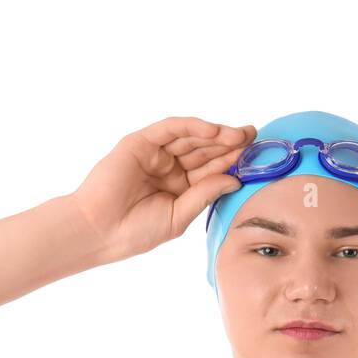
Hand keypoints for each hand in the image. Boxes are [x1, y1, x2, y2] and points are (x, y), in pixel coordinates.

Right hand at [70, 117, 255, 264]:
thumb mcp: (179, 216)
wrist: (100, 230)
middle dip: (230, 143)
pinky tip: (213, 131)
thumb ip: (204, 195)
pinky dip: (192, 127)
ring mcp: (155, 153)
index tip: (258, 157)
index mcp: (179, 188)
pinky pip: (171, 128)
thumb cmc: (135, 231)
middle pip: (205, 150)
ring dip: (216, 134)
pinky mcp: (141, 142)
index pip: (211, 170)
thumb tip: (234, 180)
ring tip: (239, 135)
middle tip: (254, 136)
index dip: (233, 162)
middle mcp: (169, 167)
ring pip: (191, 137)